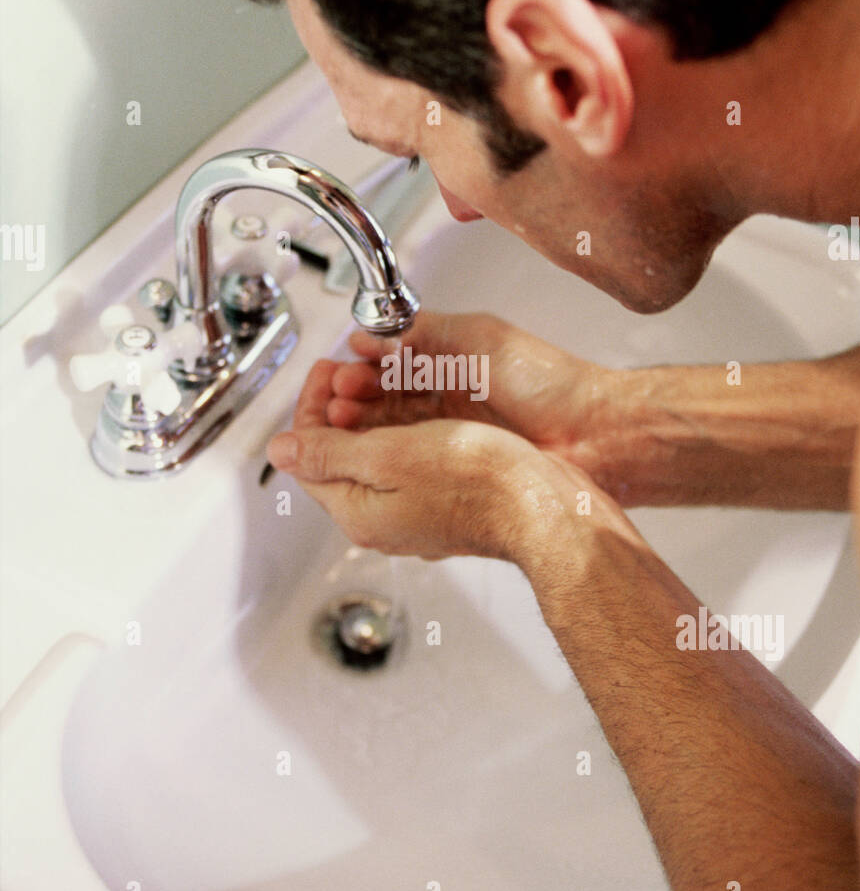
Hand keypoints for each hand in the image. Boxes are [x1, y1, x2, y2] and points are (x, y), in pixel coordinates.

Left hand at [266, 356, 610, 563]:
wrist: (547, 508)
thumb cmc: (480, 483)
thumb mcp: (389, 457)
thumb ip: (330, 452)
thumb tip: (281, 450)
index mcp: (358, 513)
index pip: (308, 456)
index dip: (311, 405)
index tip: (327, 370)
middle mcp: (382, 521)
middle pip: (339, 458)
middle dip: (339, 408)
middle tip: (349, 370)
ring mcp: (415, 516)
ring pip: (375, 459)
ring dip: (372, 416)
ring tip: (382, 382)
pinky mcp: (446, 506)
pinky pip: (409, 465)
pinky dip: (405, 433)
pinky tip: (421, 412)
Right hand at [322, 308, 619, 462]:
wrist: (590, 434)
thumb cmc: (547, 383)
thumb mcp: (477, 338)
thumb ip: (424, 332)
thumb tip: (375, 336)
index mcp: (449, 364)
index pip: (387, 366)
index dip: (358, 368)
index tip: (336, 369)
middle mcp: (445, 401)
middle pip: (380, 400)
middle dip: (350, 397)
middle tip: (331, 397)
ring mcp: (448, 436)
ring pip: (388, 430)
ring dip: (359, 424)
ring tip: (339, 417)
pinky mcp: (455, 466)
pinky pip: (407, 457)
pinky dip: (381, 450)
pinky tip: (365, 444)